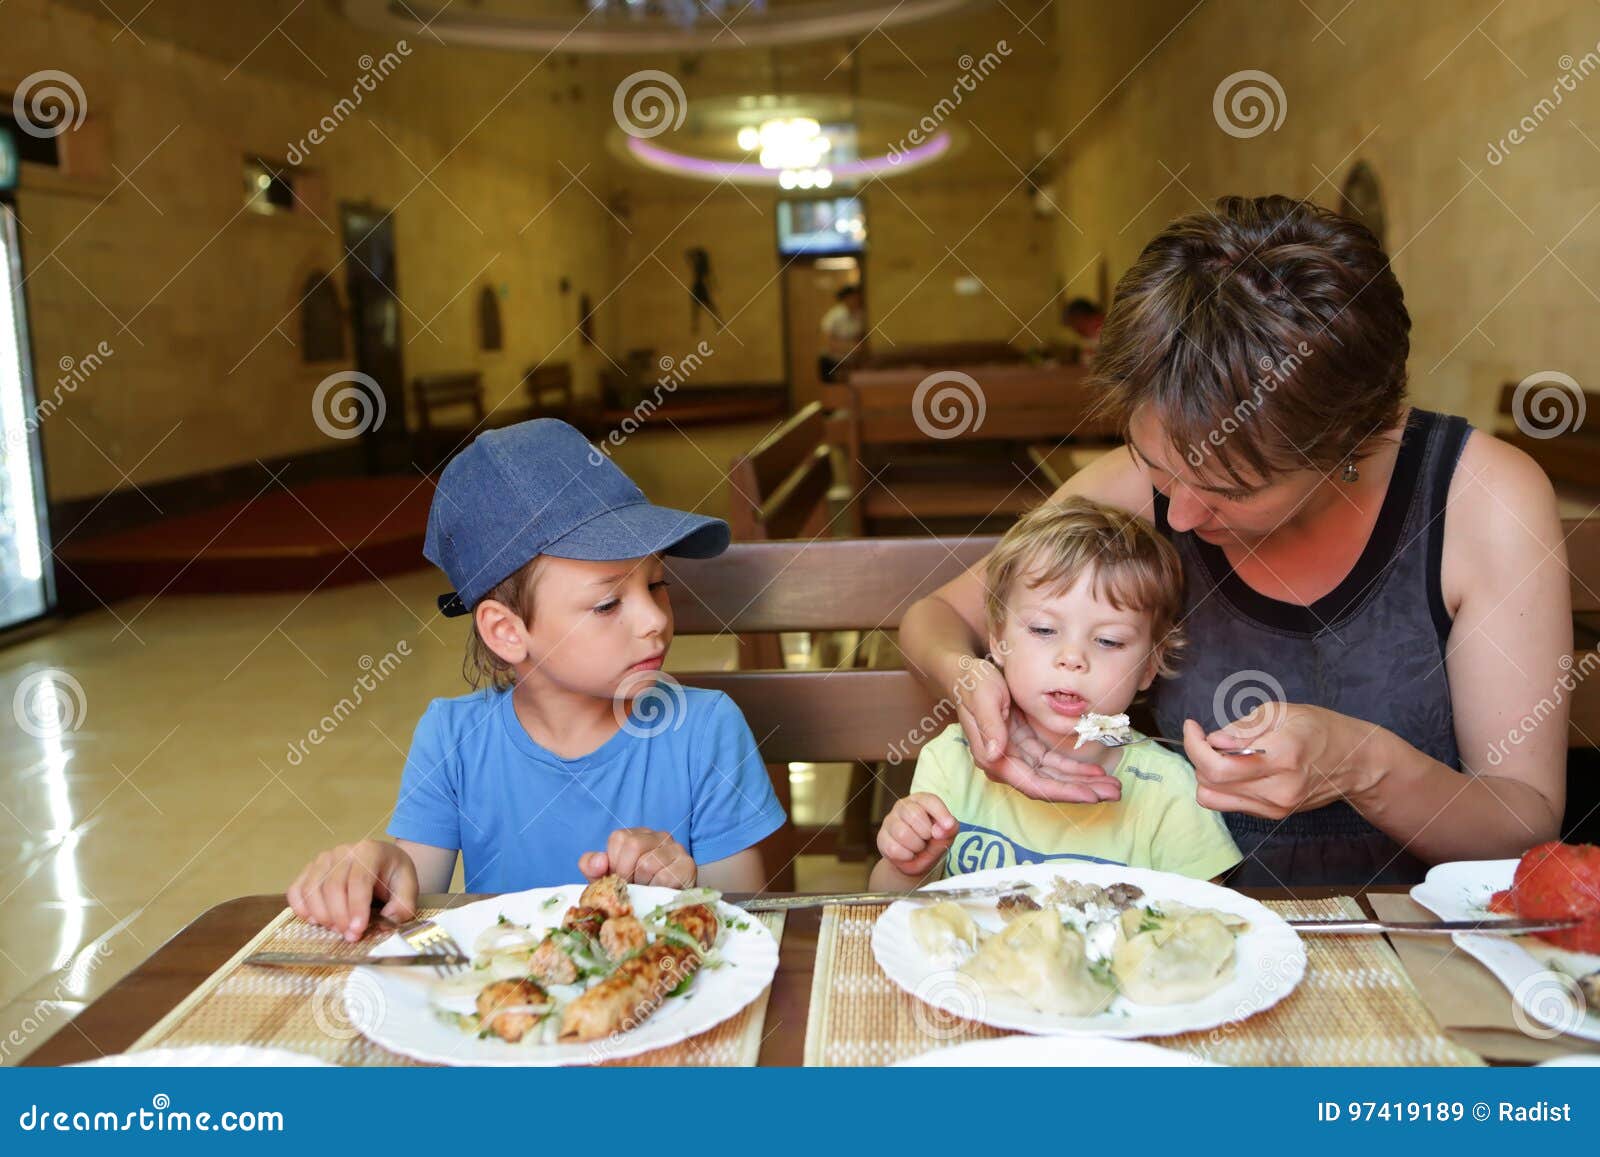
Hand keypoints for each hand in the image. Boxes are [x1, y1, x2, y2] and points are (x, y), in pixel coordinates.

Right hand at [287, 839, 417, 941]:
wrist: (383, 861)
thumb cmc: (393, 875)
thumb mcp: (409, 888)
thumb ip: (402, 906)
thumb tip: (386, 921)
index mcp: (369, 851)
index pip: (358, 881)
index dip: (356, 908)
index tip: (357, 931)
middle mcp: (343, 851)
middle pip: (333, 886)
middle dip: (339, 917)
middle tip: (349, 936)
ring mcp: (323, 859)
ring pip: (312, 889)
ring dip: (321, 915)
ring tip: (336, 929)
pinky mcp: (310, 869)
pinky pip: (297, 889)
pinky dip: (301, 908)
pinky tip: (315, 921)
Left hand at [580, 828, 695, 887]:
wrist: (670, 909)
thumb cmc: (637, 891)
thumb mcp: (609, 878)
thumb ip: (593, 867)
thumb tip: (600, 861)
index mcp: (639, 835)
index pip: (618, 838)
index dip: (614, 863)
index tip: (620, 877)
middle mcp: (659, 836)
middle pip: (633, 846)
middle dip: (626, 873)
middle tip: (632, 886)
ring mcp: (676, 849)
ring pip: (647, 863)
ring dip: (642, 884)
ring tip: (647, 889)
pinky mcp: (688, 866)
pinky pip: (664, 877)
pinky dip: (656, 889)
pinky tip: (659, 891)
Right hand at [877, 793, 959, 877]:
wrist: (915, 861)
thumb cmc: (932, 842)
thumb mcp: (946, 836)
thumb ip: (949, 830)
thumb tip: (941, 829)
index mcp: (921, 801)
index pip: (929, 800)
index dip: (940, 813)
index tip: (948, 826)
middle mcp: (903, 806)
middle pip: (914, 814)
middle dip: (926, 832)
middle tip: (928, 838)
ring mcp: (889, 820)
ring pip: (902, 833)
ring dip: (916, 846)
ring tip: (918, 847)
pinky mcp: (882, 837)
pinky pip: (894, 848)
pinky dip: (906, 856)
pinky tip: (908, 853)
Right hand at [954, 655, 1120, 803]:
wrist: (967, 673)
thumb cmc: (972, 683)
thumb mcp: (982, 697)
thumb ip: (989, 725)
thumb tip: (994, 755)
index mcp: (993, 757)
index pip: (1032, 783)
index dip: (1062, 791)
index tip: (1090, 795)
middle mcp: (1006, 763)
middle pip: (1048, 786)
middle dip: (1081, 791)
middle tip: (1113, 792)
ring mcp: (1018, 755)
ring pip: (1054, 777)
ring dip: (1083, 783)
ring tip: (1112, 786)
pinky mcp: (1026, 747)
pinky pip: (1054, 764)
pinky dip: (1074, 768)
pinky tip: (1095, 772)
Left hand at [1185, 702, 1381, 819]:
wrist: (1355, 763)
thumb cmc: (1320, 729)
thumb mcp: (1282, 712)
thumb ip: (1243, 728)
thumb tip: (1214, 740)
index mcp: (1282, 757)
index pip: (1219, 766)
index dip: (1194, 746)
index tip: (1192, 727)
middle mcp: (1278, 788)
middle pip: (1210, 785)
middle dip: (1198, 758)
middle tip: (1207, 737)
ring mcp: (1275, 807)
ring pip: (1215, 799)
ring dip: (1207, 774)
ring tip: (1222, 753)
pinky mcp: (1273, 815)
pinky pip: (1230, 804)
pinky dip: (1222, 785)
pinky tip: (1234, 767)